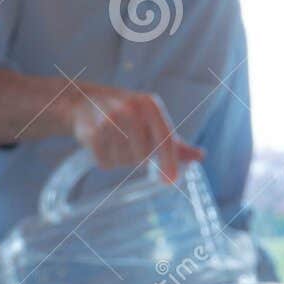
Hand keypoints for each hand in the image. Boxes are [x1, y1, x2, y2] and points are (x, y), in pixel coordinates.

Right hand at [65, 83, 203, 181]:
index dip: (169, 162)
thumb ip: (175, 142)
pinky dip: (104, 160)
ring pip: (124, 161)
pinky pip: (106, 163)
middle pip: (144, 155)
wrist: (83, 102)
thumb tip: (200, 157)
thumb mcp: (152, 120)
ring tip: (112, 141)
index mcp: (150, 105)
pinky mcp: (92, 133)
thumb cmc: (125, 114)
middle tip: (128, 145)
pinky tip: (101, 145)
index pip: (165, 139)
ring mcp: (110, 118)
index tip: (170, 182)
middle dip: (137, 158)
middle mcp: (131, 108)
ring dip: (120, 159)